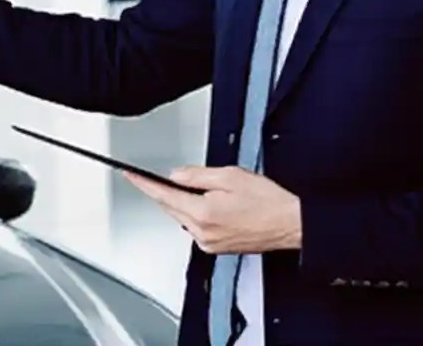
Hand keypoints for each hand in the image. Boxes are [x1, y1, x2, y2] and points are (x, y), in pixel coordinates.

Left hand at [123, 166, 301, 254]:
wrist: (292, 224)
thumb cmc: (268, 201)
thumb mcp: (230, 176)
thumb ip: (197, 175)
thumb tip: (175, 175)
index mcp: (203, 213)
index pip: (163, 195)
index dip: (144, 184)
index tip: (130, 176)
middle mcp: (202, 232)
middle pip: (171, 207)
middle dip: (170, 191)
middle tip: (180, 178)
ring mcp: (209, 243)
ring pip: (183, 217)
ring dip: (186, 203)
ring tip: (211, 192)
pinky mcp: (216, 247)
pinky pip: (196, 227)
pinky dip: (198, 214)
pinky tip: (214, 206)